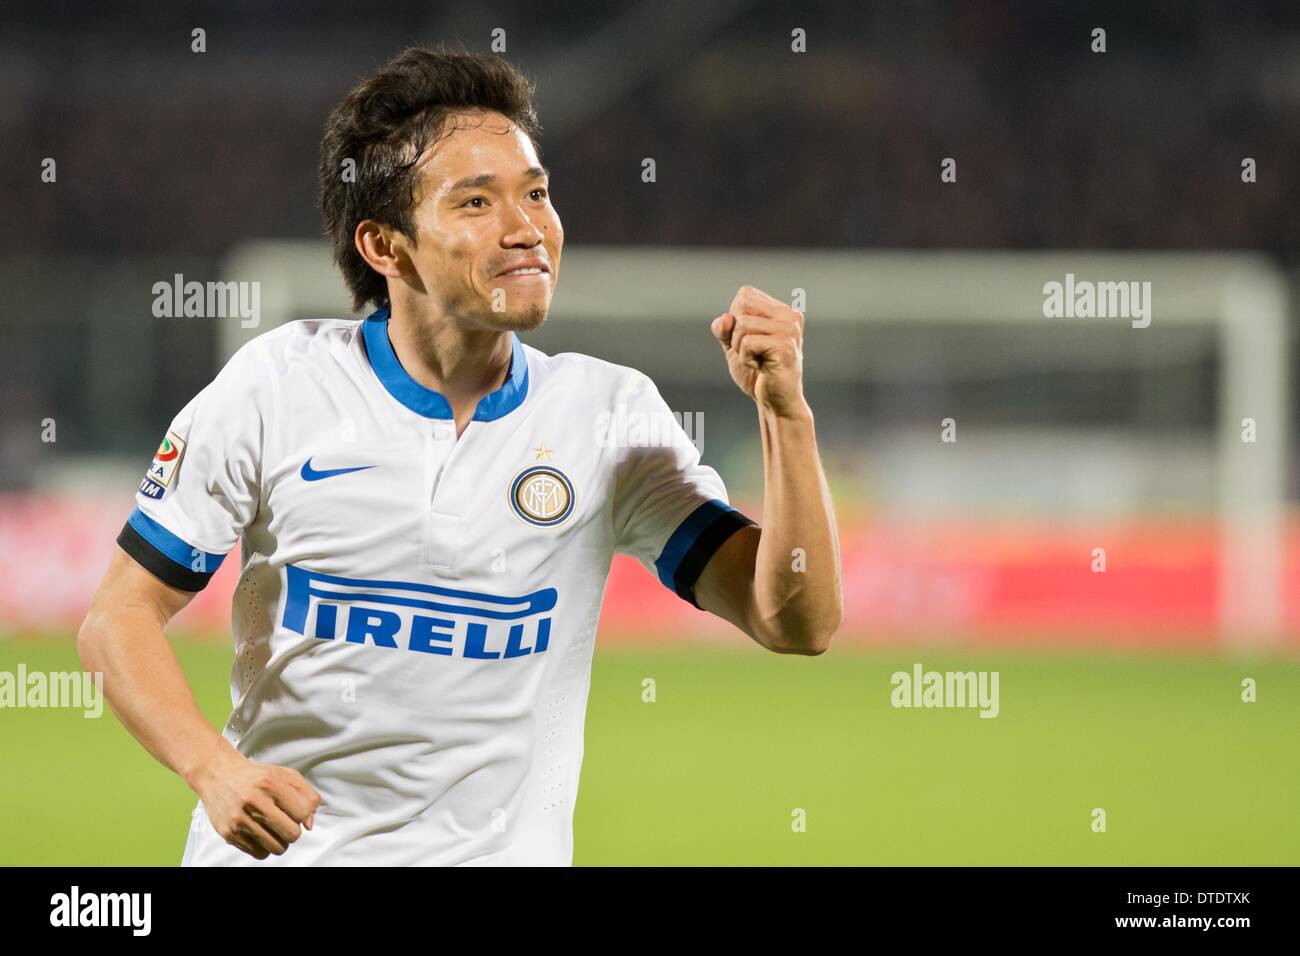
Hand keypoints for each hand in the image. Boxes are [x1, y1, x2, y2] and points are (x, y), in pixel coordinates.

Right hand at [186, 744, 320, 859]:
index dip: (304, 814)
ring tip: (272, 828)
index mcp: (270, 783)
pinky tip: (259, 832)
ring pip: (277, 848)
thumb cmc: (255, 776)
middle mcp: (254, 802)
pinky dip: (264, 846)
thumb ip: (307, 795)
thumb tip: (309, 824)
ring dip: (280, 841)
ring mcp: (240, 820)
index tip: (295, 811)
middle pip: (292, 834)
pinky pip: (259, 854)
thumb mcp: (285, 775)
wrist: (217, 775)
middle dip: (293, 830)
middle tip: (285, 822)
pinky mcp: (229, 834)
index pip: (303, 812)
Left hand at [710, 285, 808, 417]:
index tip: (749, 340)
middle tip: (752, 352)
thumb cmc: (756, 373)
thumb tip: (726, 319)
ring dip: (739, 348)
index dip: (735, 318)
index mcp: (782, 310)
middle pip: (742, 306)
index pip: (745, 295)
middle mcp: (790, 316)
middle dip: (735, 333)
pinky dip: (745, 359)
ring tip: (757, 360)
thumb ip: (724, 328)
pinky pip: (746, 343)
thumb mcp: (733, 344)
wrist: (775, 402)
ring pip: (741, 324)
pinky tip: (760, 368)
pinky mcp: (785, 347)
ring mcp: (790, 331)